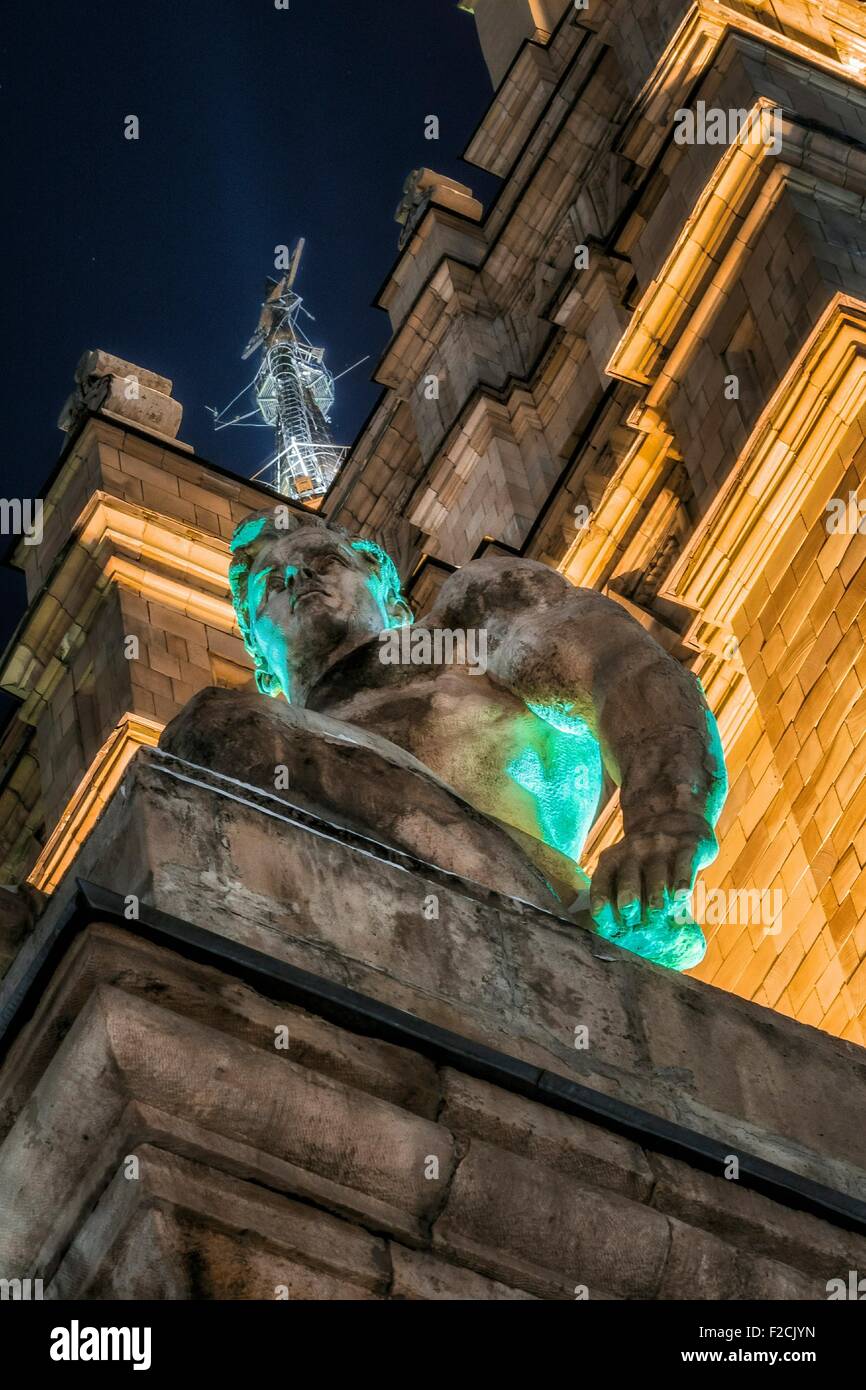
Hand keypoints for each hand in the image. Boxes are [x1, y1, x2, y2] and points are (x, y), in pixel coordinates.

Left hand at [589, 821, 715, 936]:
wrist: (675, 817)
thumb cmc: (646, 859)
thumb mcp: (625, 866)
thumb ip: (620, 895)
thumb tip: (617, 939)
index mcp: (613, 859)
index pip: (602, 880)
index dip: (602, 900)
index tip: (601, 919)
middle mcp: (634, 851)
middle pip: (628, 879)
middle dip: (628, 899)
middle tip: (631, 918)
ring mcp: (661, 847)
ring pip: (657, 875)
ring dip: (656, 896)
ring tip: (658, 912)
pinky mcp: (687, 846)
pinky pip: (684, 865)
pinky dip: (682, 881)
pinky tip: (681, 896)